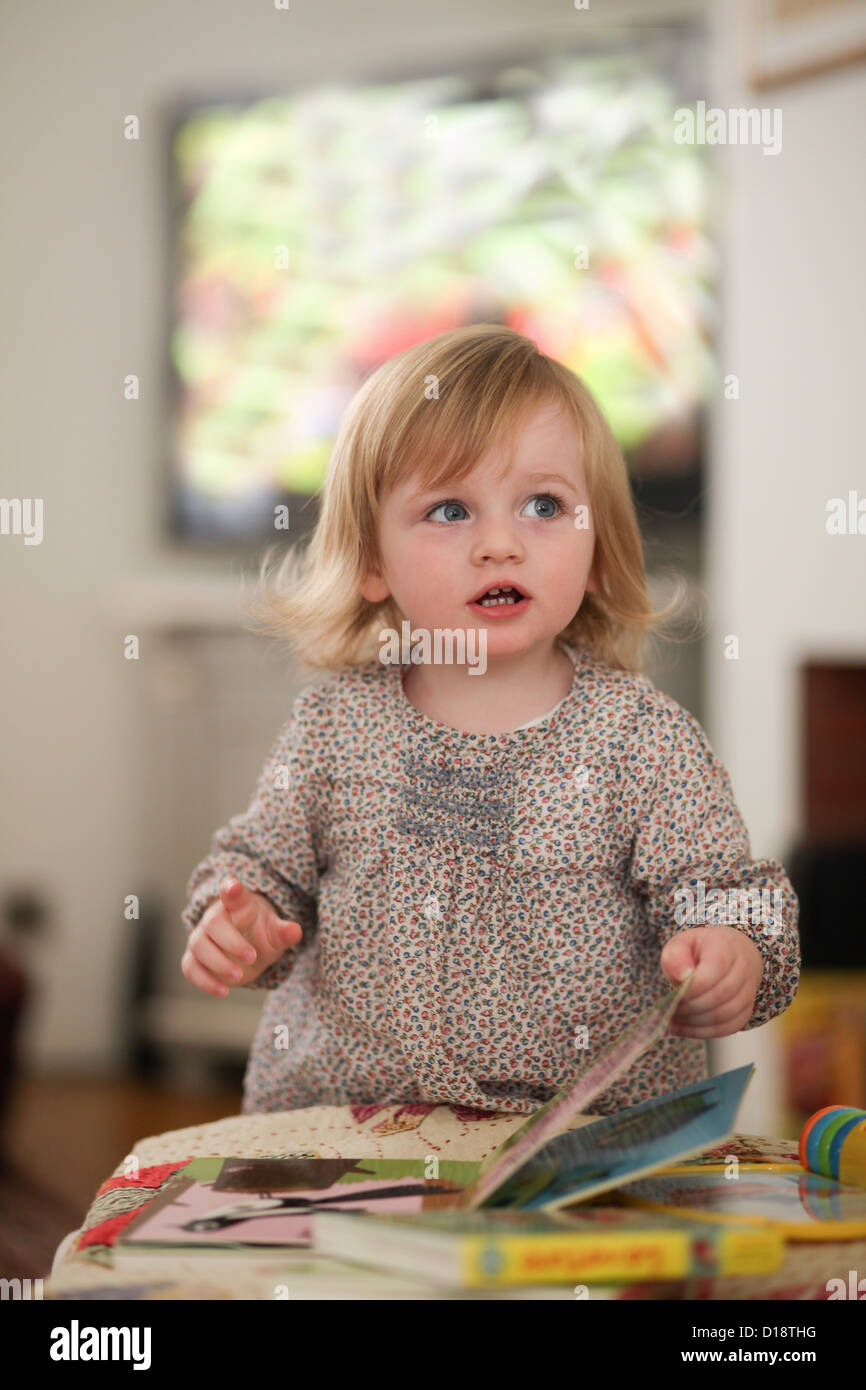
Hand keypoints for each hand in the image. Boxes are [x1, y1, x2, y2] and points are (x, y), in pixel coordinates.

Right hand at [181, 877, 301, 995]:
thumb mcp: (276, 933)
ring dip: (218, 963)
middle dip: (231, 941)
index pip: (232, 893)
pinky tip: (224, 991)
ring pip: (198, 945)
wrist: (248, 952)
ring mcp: (202, 937)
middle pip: (213, 923)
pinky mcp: (194, 958)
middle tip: (251, 957)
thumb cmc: (262, 934)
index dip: (231, 890)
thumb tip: (295, 931)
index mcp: (238, 905)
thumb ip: (283, 932)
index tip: (233, 887)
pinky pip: (190, 968)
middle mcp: (215, 917)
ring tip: (239, 976)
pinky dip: (205, 981)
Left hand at [660, 925, 763, 1037]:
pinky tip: (684, 1028)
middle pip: (720, 995)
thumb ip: (675, 957)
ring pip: (726, 1014)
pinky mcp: (746, 1009)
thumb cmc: (699, 950)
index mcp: (725, 947)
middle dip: (691, 1007)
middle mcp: (743, 968)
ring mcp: (748, 990)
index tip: (674, 994)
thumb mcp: (682, 944)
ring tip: (674, 1019)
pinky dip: (705, 1032)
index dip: (692, 988)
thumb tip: (681, 978)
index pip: (714, 970)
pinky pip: (730, 1027)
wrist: (728, 952)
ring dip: (696, 1022)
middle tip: (671, 1009)